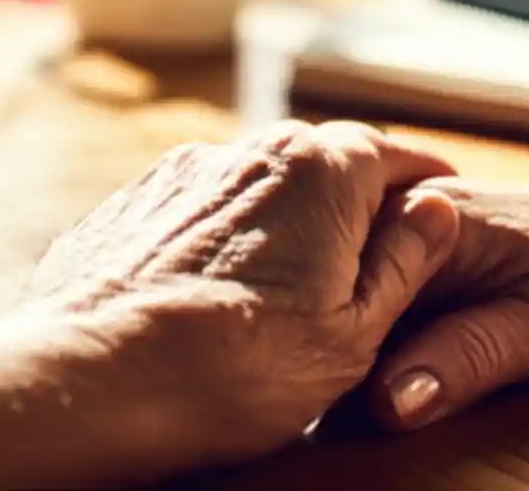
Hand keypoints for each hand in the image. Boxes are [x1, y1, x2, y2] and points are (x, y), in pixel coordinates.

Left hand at [22, 120, 458, 470]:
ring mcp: (182, 175)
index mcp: (321, 169)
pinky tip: (215, 294)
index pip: (395, 158)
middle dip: (350, 203)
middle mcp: (249, 151)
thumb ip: (401, 262)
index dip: (424, 188)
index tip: (437, 213)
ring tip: (284, 287)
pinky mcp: (131, 206)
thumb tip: (436, 211)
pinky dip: (218, 242)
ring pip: (255, 187)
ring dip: (281, 223)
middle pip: (321, 166)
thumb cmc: (236, 367)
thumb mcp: (354, 331)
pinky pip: (197, 213)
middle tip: (365, 256)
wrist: (92, 378)